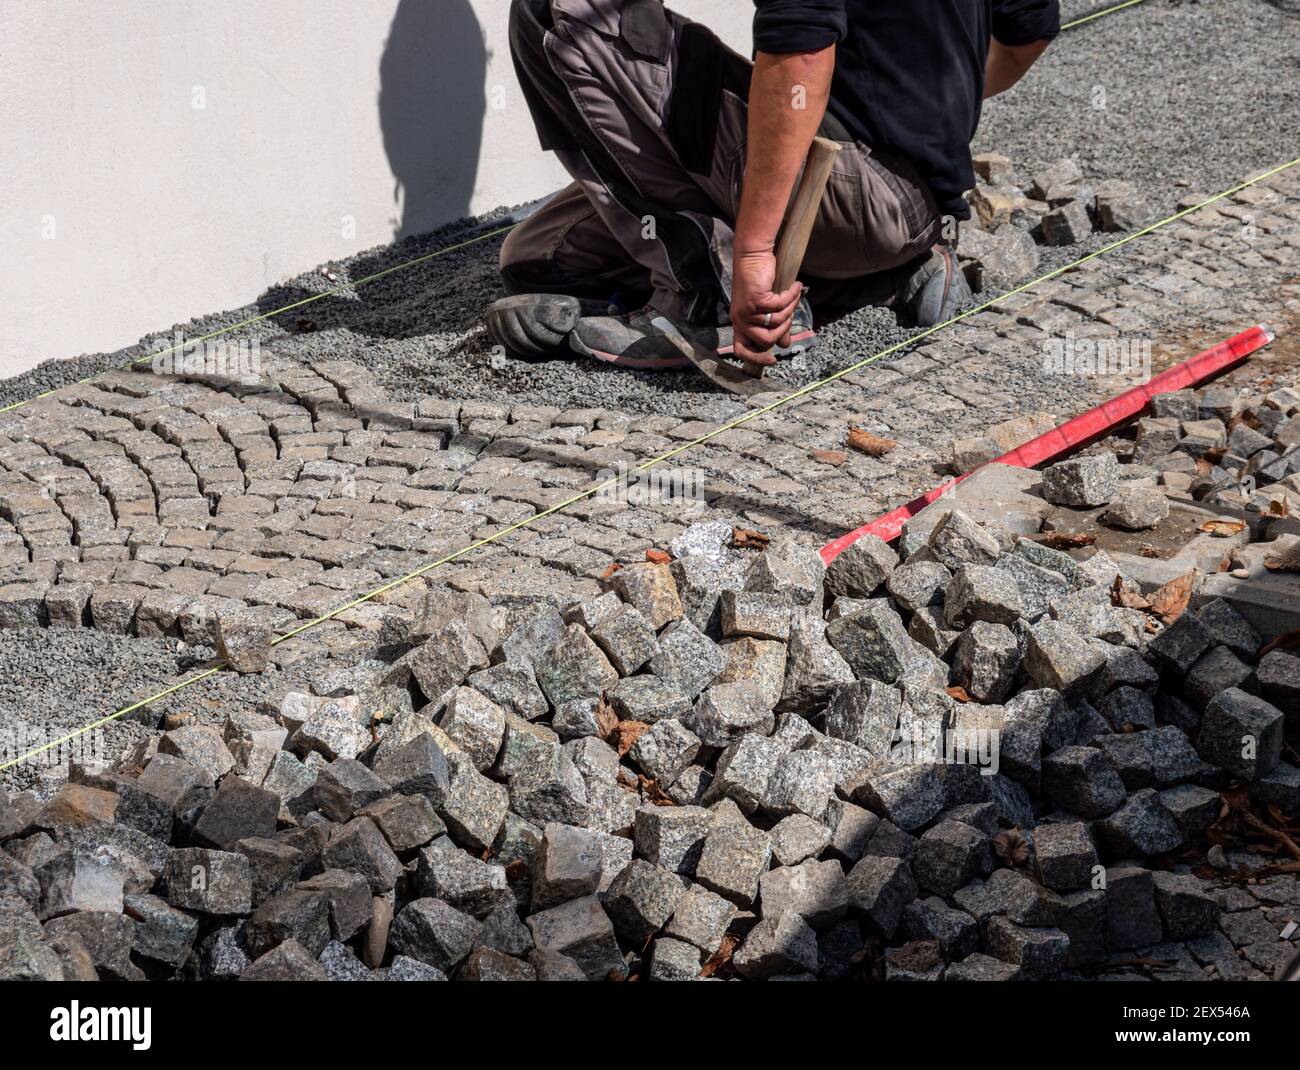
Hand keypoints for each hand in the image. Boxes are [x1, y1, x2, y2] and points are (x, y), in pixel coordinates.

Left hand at [730, 246, 801, 365]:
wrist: (753, 256)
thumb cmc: (760, 281)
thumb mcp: (768, 308)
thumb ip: (776, 327)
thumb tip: (784, 345)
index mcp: (740, 324)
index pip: (741, 351)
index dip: (756, 358)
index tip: (773, 359)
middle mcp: (740, 320)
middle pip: (765, 341)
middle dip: (783, 329)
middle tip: (790, 314)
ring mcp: (746, 311)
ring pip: (776, 324)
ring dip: (790, 310)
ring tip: (793, 296)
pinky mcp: (756, 300)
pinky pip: (780, 307)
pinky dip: (791, 296)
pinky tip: (795, 287)